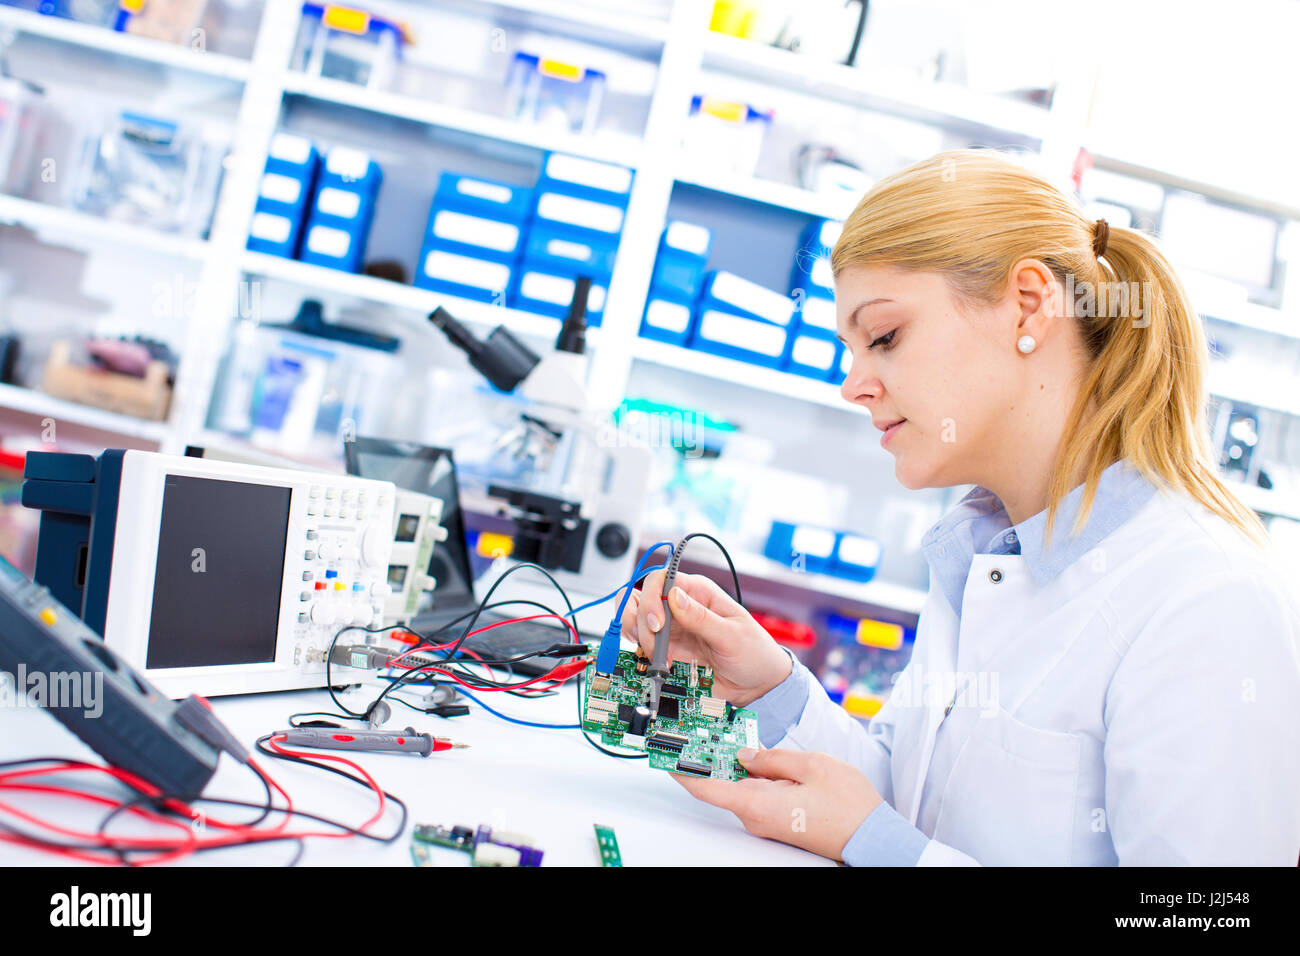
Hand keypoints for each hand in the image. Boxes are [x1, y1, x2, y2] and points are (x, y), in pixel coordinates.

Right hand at [620, 570, 791, 706]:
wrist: (757, 685)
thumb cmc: (754, 652)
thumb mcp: (733, 635)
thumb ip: (702, 618)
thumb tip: (674, 596)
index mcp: (698, 593)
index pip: (659, 579)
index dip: (650, 598)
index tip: (657, 624)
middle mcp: (679, 608)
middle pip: (638, 599)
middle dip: (639, 622)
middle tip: (655, 645)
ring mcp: (670, 631)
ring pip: (634, 622)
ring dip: (639, 640)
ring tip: (659, 658)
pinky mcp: (666, 652)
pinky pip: (641, 649)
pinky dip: (642, 658)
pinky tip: (661, 667)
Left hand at [673, 748, 883, 861]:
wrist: (873, 836)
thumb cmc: (848, 805)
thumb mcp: (811, 765)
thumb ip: (772, 757)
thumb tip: (746, 754)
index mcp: (758, 804)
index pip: (706, 788)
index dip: (681, 769)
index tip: (665, 752)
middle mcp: (756, 818)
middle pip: (722, 785)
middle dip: (710, 758)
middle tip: (700, 729)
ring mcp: (767, 821)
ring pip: (740, 787)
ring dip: (734, 764)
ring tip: (730, 737)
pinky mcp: (778, 820)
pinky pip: (756, 794)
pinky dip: (752, 775)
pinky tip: (757, 757)